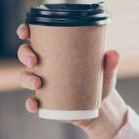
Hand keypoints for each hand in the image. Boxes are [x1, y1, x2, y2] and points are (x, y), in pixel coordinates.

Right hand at [16, 22, 126, 138]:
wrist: (100, 107)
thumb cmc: (99, 81)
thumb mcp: (106, 71)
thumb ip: (110, 63)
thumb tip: (113, 53)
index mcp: (56, 50)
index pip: (35, 36)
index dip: (25, 31)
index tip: (25, 31)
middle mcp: (45, 64)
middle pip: (25, 54)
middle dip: (25, 54)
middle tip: (34, 60)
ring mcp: (42, 83)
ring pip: (25, 76)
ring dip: (26, 78)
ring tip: (38, 82)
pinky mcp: (44, 101)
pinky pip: (31, 102)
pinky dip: (30, 103)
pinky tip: (35, 104)